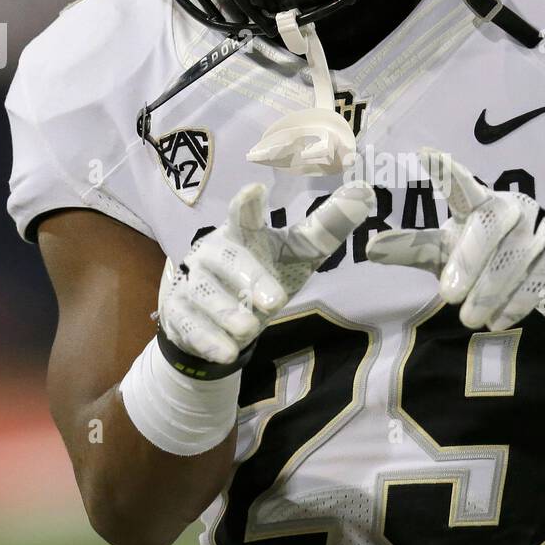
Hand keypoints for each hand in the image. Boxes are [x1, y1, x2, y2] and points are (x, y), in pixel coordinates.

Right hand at [159, 179, 374, 366]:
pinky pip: (191, 326)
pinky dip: (208, 340)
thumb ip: (326, 228)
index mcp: (240, 233)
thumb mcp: (296, 254)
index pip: (242, 215)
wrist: (215, 311)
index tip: (255, 191)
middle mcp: (212, 253)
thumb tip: (365, 193)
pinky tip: (226, 353)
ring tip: (249, 330)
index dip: (247, 205)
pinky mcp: (179, 314)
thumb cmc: (261, 271)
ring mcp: (192, 283)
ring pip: (205, 295)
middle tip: (274, 302)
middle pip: (228, 261)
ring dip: (227, 313)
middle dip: (250, 279)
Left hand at [365, 147, 544, 330]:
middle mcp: (514, 207)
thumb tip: (368, 247)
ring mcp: (543, 227)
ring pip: (516, 256)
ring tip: (471, 320)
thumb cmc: (490, 257)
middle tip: (448, 297)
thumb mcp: (450, 253)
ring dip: (491, 292)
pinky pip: (542, 276)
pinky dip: (519, 302)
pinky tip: (500, 321)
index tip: (425, 153)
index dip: (447, 171)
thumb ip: (414, 249)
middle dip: (469, 260)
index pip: (463, 185)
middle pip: (490, 224)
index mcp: (482, 203)